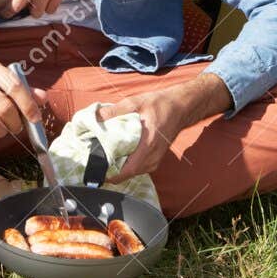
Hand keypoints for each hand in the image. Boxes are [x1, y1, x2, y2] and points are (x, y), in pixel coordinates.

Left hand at [98, 73, 232, 180]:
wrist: (181, 107)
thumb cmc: (160, 104)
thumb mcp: (135, 102)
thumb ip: (115, 110)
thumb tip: (96, 117)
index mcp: (148, 144)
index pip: (130, 169)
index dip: (114, 175)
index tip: (99, 172)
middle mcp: (153, 156)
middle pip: (130, 173)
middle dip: (113, 171)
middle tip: (97, 163)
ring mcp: (156, 159)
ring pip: (135, 172)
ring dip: (120, 169)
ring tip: (105, 160)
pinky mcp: (156, 158)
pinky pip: (140, 168)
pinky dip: (128, 165)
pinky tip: (119, 156)